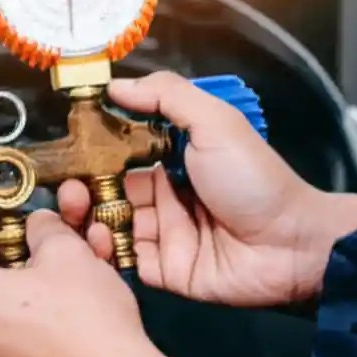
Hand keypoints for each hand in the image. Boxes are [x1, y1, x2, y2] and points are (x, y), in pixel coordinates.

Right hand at [59, 71, 336, 306]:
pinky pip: (125, 260)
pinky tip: (101, 237)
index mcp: (176, 157)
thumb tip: (116, 85)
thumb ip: (167, 96)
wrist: (291, 243)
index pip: (123, 150)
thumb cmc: (257, 179)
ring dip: (88, 217)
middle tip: (66, 186)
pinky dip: (106, 250)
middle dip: (83, 186)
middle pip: (110, 189)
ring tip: (78, 210)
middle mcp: (167, 195)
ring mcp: (166, 234)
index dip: (95, 148)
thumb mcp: (215, 122)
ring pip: (111, 224)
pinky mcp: (166, 271)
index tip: (69, 144)